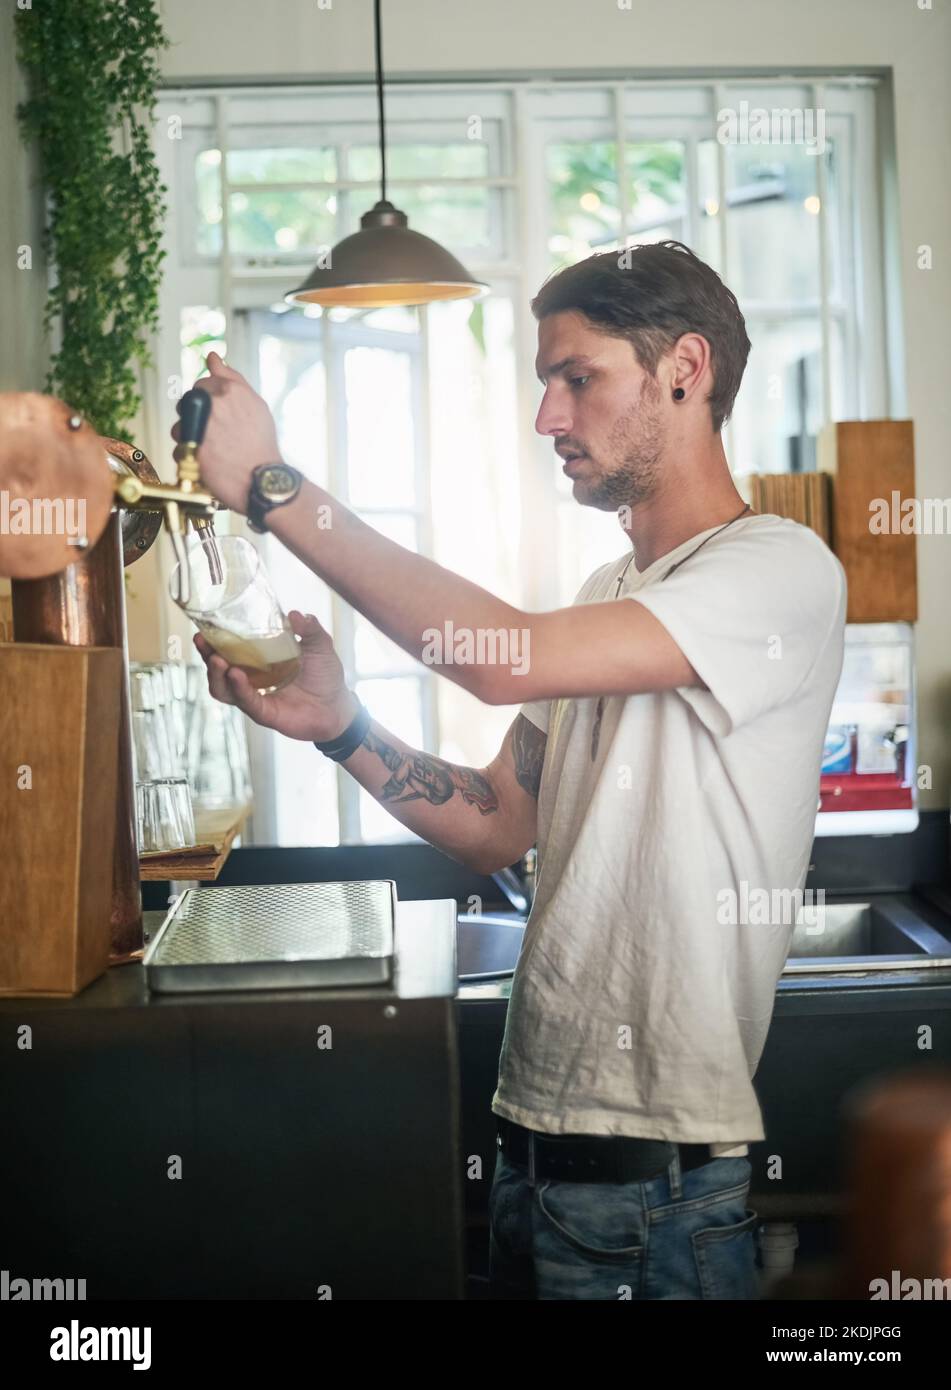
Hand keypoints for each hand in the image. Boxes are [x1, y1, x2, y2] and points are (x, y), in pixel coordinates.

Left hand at [171, 351, 281, 513]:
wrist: (263, 480)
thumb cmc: (261, 443)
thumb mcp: (254, 404)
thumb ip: (231, 377)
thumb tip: (212, 356)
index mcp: (229, 390)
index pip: (201, 385)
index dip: (209, 403)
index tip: (220, 418)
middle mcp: (213, 404)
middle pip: (186, 404)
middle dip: (195, 418)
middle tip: (217, 435)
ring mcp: (200, 426)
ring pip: (179, 427)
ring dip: (190, 438)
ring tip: (214, 451)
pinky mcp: (191, 449)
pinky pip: (179, 449)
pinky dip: (191, 458)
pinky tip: (209, 462)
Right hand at [194, 610, 359, 742]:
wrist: (338, 706)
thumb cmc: (325, 675)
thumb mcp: (319, 645)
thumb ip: (309, 629)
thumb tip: (294, 614)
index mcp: (257, 661)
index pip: (227, 649)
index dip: (212, 639)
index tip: (203, 627)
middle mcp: (250, 680)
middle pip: (217, 669)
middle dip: (206, 655)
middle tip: (202, 640)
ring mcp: (254, 697)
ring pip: (223, 689)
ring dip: (216, 674)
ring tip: (217, 660)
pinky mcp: (263, 712)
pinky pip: (246, 701)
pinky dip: (239, 688)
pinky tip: (236, 674)